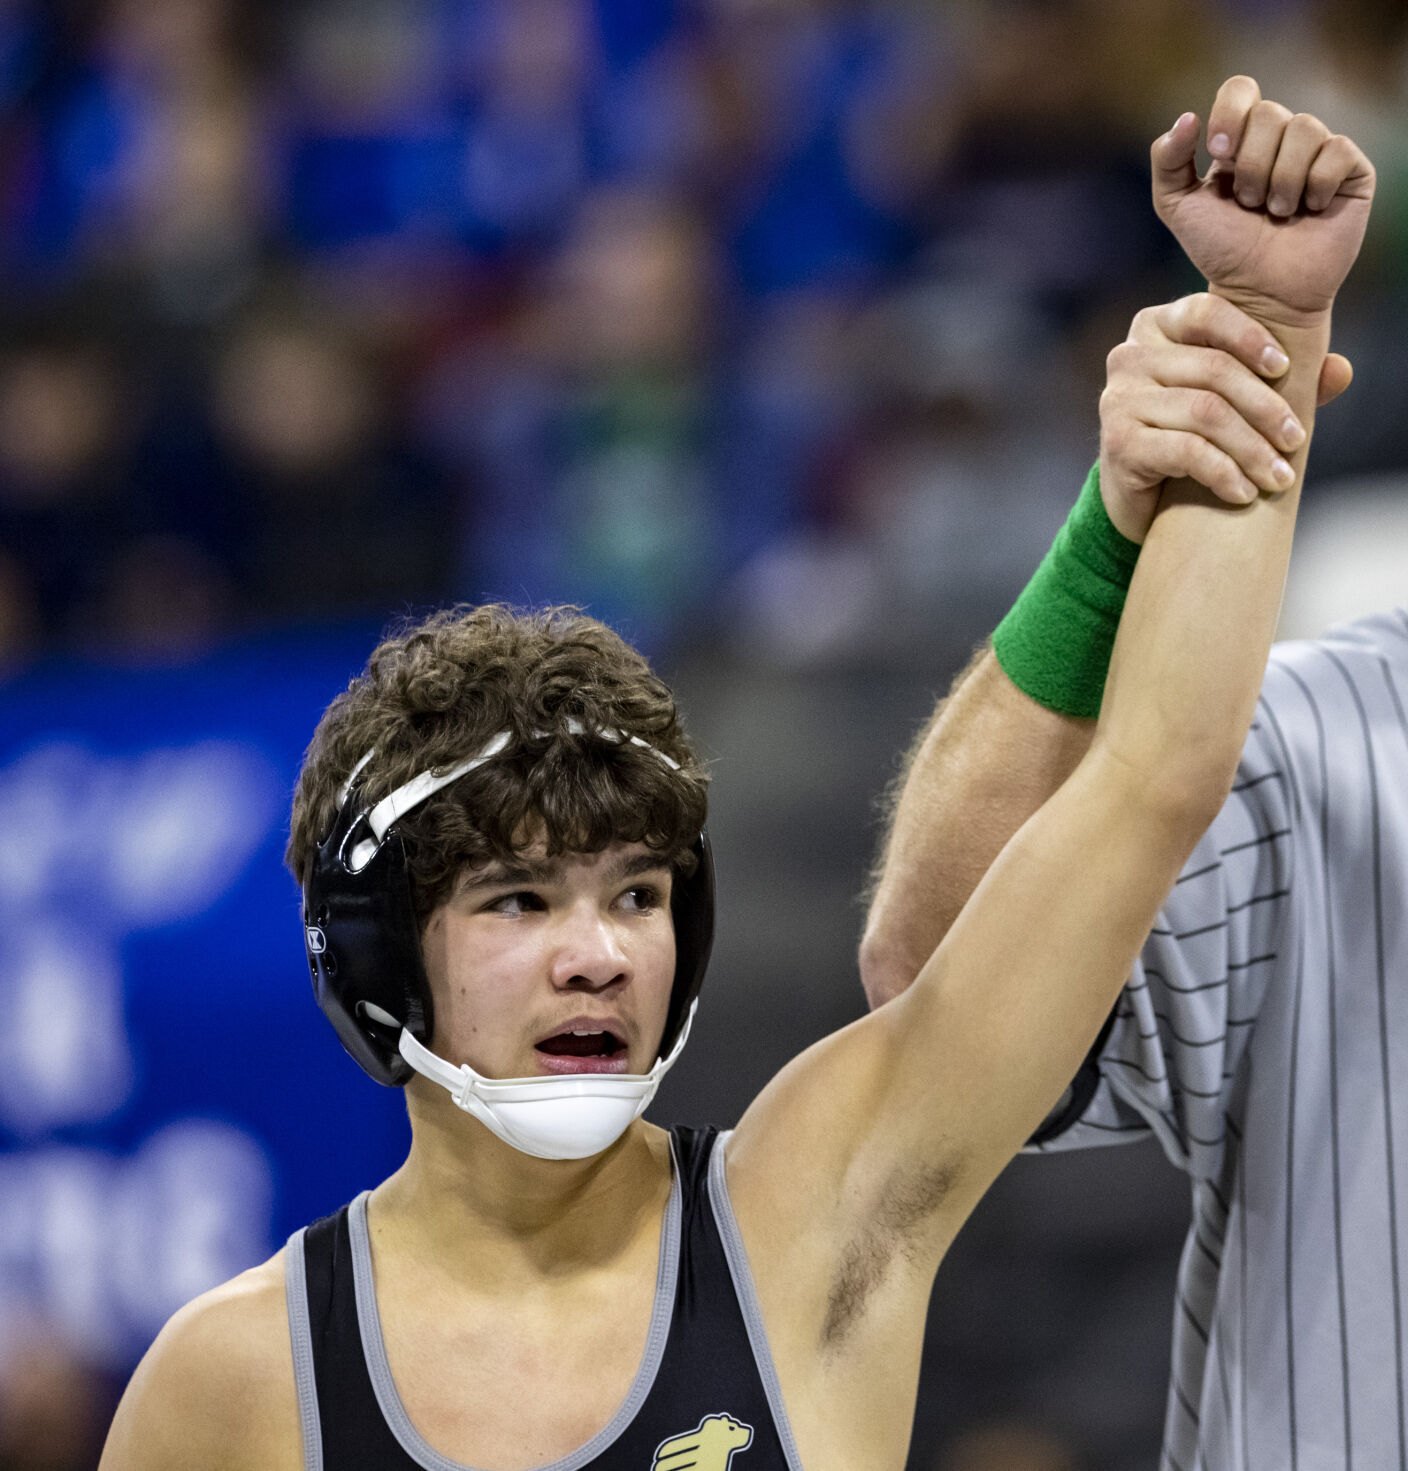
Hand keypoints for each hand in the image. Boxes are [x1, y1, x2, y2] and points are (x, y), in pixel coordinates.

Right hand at [1099, 293, 1351, 542]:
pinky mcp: (1118, 442)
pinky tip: (1243, 492)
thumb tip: (1341, 370)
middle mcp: (1129, 356)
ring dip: (1252, 449)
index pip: (1207, 313)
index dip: (1251, 338)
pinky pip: (1186, 451)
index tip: (1285, 370)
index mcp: (1156, 327)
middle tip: (1297, 442)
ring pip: (1205, 413)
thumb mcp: (1236, 398)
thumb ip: (1285, 379)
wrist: (1141, 496)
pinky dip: (1224, 473)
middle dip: (1266, 409)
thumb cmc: (1192, 433)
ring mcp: (1117, 398)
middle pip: (1214, 369)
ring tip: (1278, 477)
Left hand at [1152, 77, 1375, 327]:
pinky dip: (1315, 185)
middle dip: (1250, 165)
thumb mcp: (1177, 206)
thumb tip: (1187, 116)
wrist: (1260, 293)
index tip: (1219, 153)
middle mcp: (1281, 140)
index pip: (1240, 89)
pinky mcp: (1351, 171)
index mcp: (1241, 140)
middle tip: (1249, 204)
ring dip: (1280, 180)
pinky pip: (1336, 150)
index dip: (1230, 114)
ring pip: (1303, 128)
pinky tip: (1309, 211)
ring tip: (1277, 213)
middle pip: (1269, 112)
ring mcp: (1318, 152)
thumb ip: (1168, 160)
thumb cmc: (1220, 251)